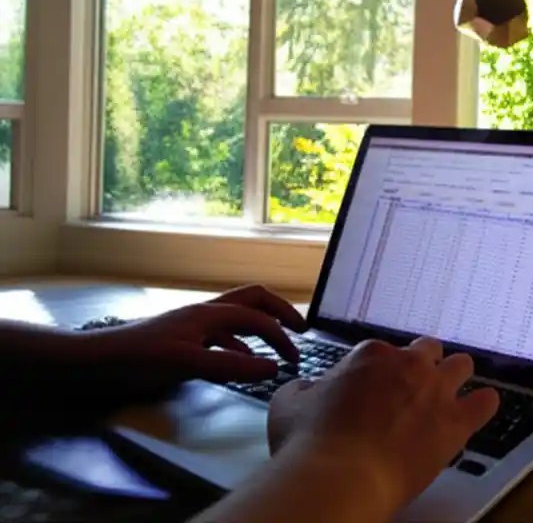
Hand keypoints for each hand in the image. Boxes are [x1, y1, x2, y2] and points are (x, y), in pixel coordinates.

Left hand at [86, 285, 307, 388]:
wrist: (96, 362)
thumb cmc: (140, 359)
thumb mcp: (188, 363)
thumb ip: (232, 365)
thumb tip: (274, 368)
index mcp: (210, 314)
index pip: (259, 319)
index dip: (281, 337)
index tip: (294, 360)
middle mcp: (205, 313)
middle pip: (253, 300)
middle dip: (279, 312)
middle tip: (300, 330)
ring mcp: (193, 325)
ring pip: (237, 317)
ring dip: (260, 327)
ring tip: (275, 347)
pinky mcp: (182, 340)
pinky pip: (221, 336)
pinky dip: (239, 346)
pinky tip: (239, 362)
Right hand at [267, 338, 498, 511]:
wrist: (338, 477)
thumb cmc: (311, 444)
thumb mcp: (289, 403)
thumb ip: (305, 389)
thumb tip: (308, 388)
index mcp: (372, 355)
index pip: (385, 351)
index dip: (381, 371)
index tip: (376, 387)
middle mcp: (409, 365)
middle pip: (428, 350)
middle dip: (422, 365)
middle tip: (412, 388)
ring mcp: (437, 391)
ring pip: (461, 365)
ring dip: (454, 377)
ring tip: (446, 396)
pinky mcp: (456, 422)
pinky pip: (486, 402)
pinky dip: (483, 404)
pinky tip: (477, 410)